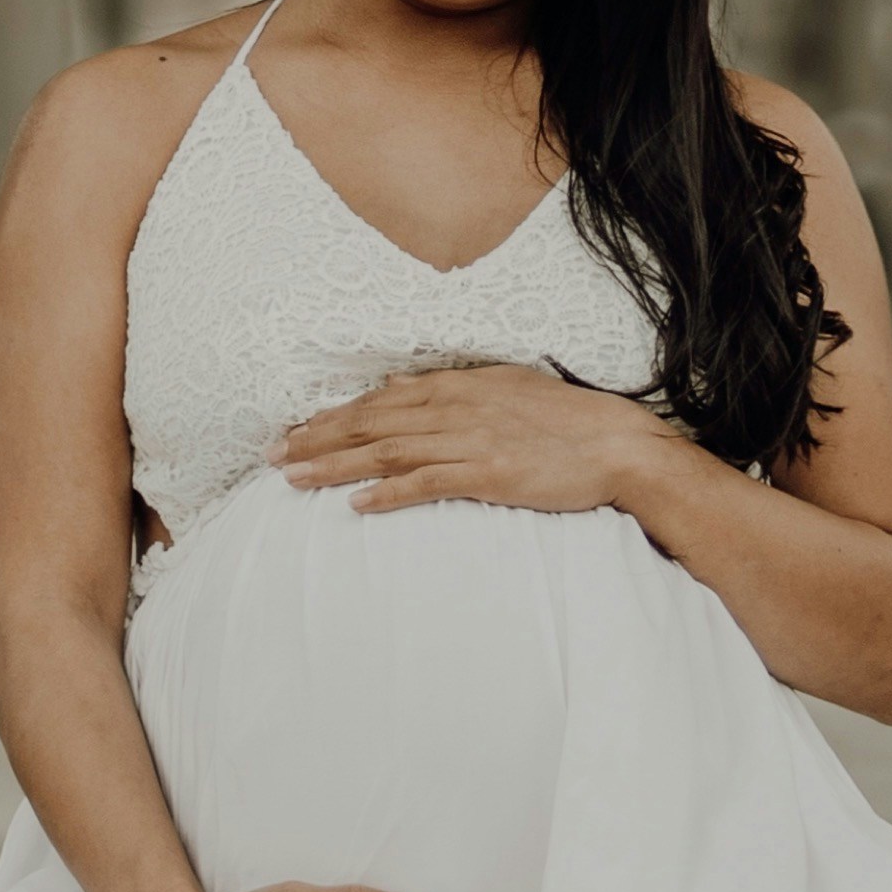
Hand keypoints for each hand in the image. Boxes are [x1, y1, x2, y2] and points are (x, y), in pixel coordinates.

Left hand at [278, 363, 683, 518]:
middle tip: (273, 455)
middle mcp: (457, 407)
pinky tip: (357, 506)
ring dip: (335, 465)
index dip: (334, 416)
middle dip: (317, 438)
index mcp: (460, 385)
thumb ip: (456, 391)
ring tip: (293, 479)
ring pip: (386, 451)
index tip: (297, 430)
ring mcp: (470, 440)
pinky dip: (388, 493)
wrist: (618, 445)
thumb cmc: (568, 421)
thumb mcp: (507, 388)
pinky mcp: (487, 474)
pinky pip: (426, 483)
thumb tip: (407, 389)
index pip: (381, 400)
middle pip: (372, 424)